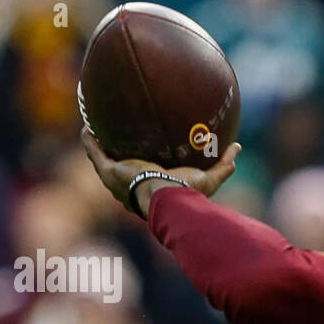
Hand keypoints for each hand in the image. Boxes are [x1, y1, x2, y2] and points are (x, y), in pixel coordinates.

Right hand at [81, 127, 240, 214]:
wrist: (166, 197)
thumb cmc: (185, 193)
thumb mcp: (208, 178)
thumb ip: (223, 165)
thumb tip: (237, 147)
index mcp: (151, 189)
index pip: (145, 178)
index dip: (143, 168)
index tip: (147, 155)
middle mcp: (131, 186)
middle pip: (122, 169)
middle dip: (119, 157)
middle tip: (120, 139)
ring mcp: (117, 179)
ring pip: (104, 161)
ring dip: (99, 146)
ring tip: (96, 130)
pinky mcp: (108, 171)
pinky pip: (94, 153)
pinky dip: (89, 141)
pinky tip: (86, 127)